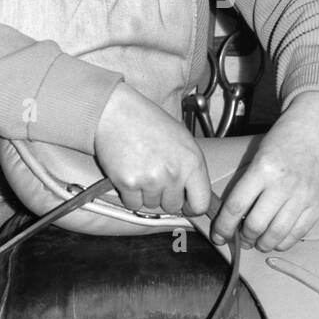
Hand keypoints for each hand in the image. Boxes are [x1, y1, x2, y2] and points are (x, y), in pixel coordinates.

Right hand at [95, 82, 210, 216]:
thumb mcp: (182, 140)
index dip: (193, 206)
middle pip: (173, 206)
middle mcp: (174, 173)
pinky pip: (133, 204)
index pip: (201, 202)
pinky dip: (130, 194)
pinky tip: (129, 173)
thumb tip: (194, 193)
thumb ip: (190, 168)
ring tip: (141, 169)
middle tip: (155, 176)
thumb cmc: (149, 123)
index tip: (186, 204)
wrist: (117, 113)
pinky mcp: (129, 183)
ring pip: (152, 205)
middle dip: (165, 196)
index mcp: (193, 161)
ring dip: (146, 194)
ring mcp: (151, 180)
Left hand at [210, 92, 318, 251]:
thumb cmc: (286, 137)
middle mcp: (283, 184)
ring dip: (262, 243)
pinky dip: (284, 242)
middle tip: (240, 238)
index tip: (218, 235)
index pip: (235, 207)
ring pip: (276, 234)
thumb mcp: (259, 153)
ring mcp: (304, 196)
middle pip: (255, 225)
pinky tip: (277, 240)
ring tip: (258, 242)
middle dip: (243, 238)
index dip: (223, 227)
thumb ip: (248, 183)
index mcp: (263, 168)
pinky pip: (298, 233)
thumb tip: (234, 214)